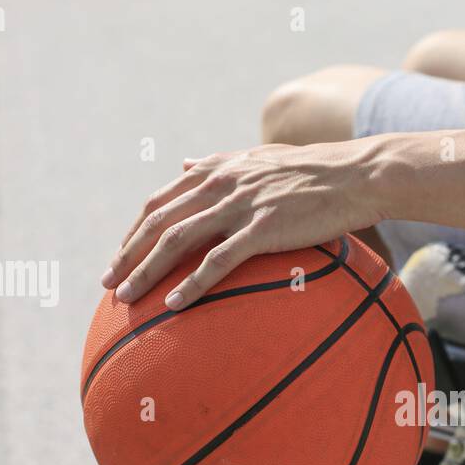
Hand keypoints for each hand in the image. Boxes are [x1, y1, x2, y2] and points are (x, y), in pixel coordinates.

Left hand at [101, 142, 383, 309]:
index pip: (161, 201)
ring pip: (178, 240)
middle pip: (158, 221)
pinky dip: (191, 284)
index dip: (135, 231)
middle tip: (108, 284)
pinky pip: (217, 262)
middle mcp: (220, 184)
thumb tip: (183, 164)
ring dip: (147, 271)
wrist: (356, 175)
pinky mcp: (263, 229)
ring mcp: (240, 206)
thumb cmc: (313, 172)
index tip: (119, 256)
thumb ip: (217, 163)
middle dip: (128, 254)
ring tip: (126, 299)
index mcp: (216, 170)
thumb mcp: (257, 159)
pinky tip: (173, 305)